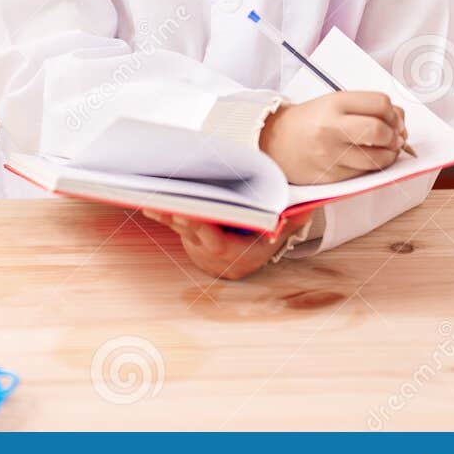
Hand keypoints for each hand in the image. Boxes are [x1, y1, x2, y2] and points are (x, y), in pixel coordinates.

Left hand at [141, 210, 314, 279]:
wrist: (245, 258)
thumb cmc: (266, 238)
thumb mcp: (284, 229)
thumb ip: (292, 219)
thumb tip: (305, 209)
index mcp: (235, 253)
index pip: (214, 242)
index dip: (199, 228)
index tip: (184, 213)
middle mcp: (212, 252)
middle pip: (191, 231)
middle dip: (175, 215)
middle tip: (159, 200)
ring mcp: (196, 244)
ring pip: (177, 227)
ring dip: (162, 212)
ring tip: (148, 194)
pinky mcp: (185, 234)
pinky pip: (170, 223)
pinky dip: (160, 211)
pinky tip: (147, 198)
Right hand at [258, 92, 406, 184]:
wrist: (277, 142)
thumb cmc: (310, 121)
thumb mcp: (334, 103)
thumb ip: (367, 107)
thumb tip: (401, 123)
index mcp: (334, 104)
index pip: (380, 103)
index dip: (393, 111)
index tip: (391, 116)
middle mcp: (332, 128)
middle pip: (380, 131)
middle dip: (395, 133)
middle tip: (393, 134)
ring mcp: (333, 155)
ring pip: (379, 157)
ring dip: (391, 153)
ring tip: (385, 148)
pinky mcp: (334, 176)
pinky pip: (368, 172)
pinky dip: (376, 166)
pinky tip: (370, 158)